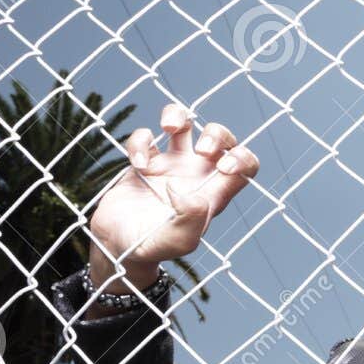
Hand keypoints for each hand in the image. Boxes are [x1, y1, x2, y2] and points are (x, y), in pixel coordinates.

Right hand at [87, 104, 258, 294]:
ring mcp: (170, 165)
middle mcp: (196, 175)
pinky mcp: (144, 161)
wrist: (117, 247)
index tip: (223, 168)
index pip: (245, 167)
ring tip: (168, 128)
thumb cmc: (153, 248)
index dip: (242, 159)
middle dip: (217, 134)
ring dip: (179, 115)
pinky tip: (139, 166)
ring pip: (184, 122)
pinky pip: (146, 135)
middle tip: (202, 151)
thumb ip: (191, 219)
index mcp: (213, 193)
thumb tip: (185, 190)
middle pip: (222, 137)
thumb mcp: (179, 242)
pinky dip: (140, 142)